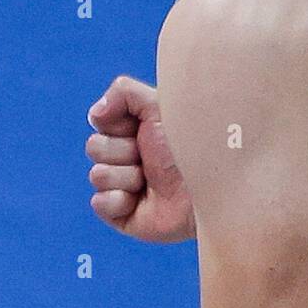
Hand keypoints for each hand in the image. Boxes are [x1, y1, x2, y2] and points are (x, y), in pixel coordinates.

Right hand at [86, 75, 195, 242]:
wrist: (213, 184)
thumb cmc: (192, 143)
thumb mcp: (159, 105)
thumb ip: (123, 92)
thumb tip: (94, 115)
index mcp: (136, 129)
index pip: (101, 121)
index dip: (118, 123)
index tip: (144, 125)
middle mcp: (129, 156)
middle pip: (94, 147)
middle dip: (123, 150)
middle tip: (152, 156)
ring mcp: (126, 186)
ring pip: (97, 175)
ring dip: (126, 175)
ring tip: (154, 180)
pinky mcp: (125, 215)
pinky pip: (99, 204)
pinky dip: (118, 200)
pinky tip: (142, 199)